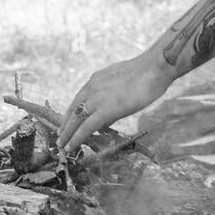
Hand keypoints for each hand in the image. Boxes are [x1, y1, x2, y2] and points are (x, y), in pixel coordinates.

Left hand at [58, 52, 172, 152]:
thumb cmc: (147, 73)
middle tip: (60, 136)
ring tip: (61, 144)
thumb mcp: (122, 80)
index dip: (72, 112)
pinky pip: (86, 127)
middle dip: (66, 124)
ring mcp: (97, 98)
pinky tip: (71, 146)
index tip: (68, 121)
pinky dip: (76, 138)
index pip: (79, 98)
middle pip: (73, 109)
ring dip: (67, 133)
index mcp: (96, 79)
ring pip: (76, 119)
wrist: (154, 68)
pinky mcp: (105, 110)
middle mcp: (92, 88)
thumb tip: (108, 115)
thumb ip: (112, 95)